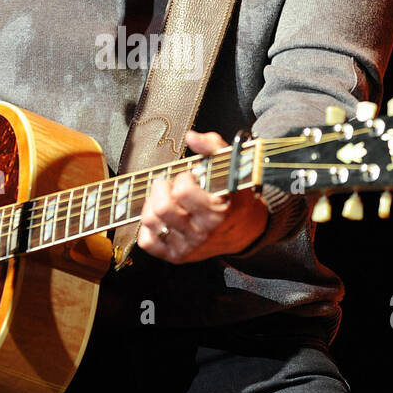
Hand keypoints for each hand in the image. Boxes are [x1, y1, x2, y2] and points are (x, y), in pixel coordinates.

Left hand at [136, 129, 268, 263]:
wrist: (245, 230)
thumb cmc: (235, 198)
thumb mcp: (232, 169)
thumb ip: (214, 147)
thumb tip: (192, 136)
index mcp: (217, 213)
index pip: (183, 191)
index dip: (183, 178)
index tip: (191, 177)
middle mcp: (201, 232)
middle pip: (162, 208)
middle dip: (162, 188)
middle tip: (172, 185)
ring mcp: (187, 246)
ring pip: (151, 222)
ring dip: (152, 204)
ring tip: (165, 199)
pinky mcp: (176, 255)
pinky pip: (147, 242)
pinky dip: (148, 228)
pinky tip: (161, 218)